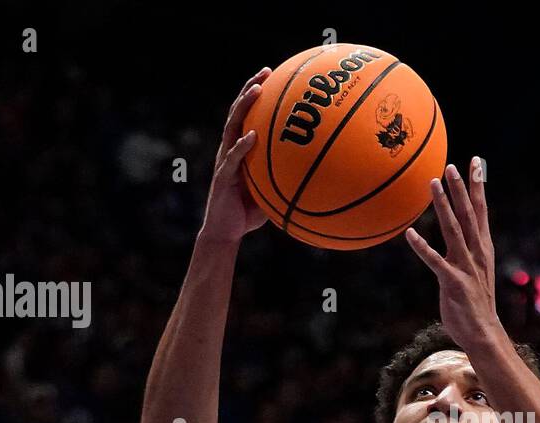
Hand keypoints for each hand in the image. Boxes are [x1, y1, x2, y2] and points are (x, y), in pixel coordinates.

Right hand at [200, 66, 272, 243]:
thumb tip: (316, 174)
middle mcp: (229, 150)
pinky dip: (242, 146)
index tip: (273, 76)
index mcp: (240, 150)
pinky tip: (252, 136)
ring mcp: (225, 161)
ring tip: (256, 91)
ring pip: (232, 127)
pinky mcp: (223, 177)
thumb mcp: (272, 191)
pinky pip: (233, 159)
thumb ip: (286, 178)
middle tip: (266, 72)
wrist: (225, 233)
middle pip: (238, 112)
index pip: (248, 116)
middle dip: (251, 89)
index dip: (257, 95)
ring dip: (244, 108)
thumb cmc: (249, 214)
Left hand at [406, 158, 500, 348]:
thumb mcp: (475, 272)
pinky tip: (409, 233)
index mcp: (483, 248)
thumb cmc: (475, 304)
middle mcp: (477, 253)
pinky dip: (422, 247)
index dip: (478, 186)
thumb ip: (467, 252)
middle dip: (461, 189)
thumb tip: (459, 236)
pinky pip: (434, 261)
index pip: (482, 211)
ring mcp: (466, 267)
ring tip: (433, 184)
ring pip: (454, 230)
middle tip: (450, 165)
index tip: (474, 163)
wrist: (483, 333)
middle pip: (470, 214)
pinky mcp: (453, 282)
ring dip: (443, 206)